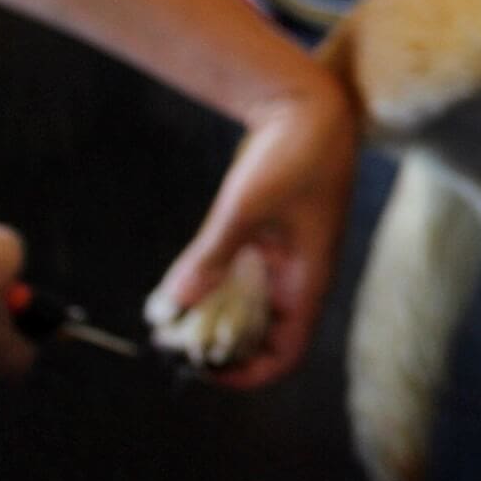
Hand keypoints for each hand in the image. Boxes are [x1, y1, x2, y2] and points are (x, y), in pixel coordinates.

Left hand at [148, 76, 358, 386]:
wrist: (311, 105)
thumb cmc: (293, 153)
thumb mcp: (247, 204)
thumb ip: (211, 255)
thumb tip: (174, 305)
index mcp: (310, 279)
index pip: (286, 355)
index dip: (247, 374)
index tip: (203, 369)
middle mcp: (301, 278)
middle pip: (263, 340)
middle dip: (220, 349)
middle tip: (173, 343)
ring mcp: (286, 260)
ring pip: (249, 312)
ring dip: (212, 322)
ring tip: (169, 321)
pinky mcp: (272, 241)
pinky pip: (242, 282)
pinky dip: (212, 291)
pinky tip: (181, 287)